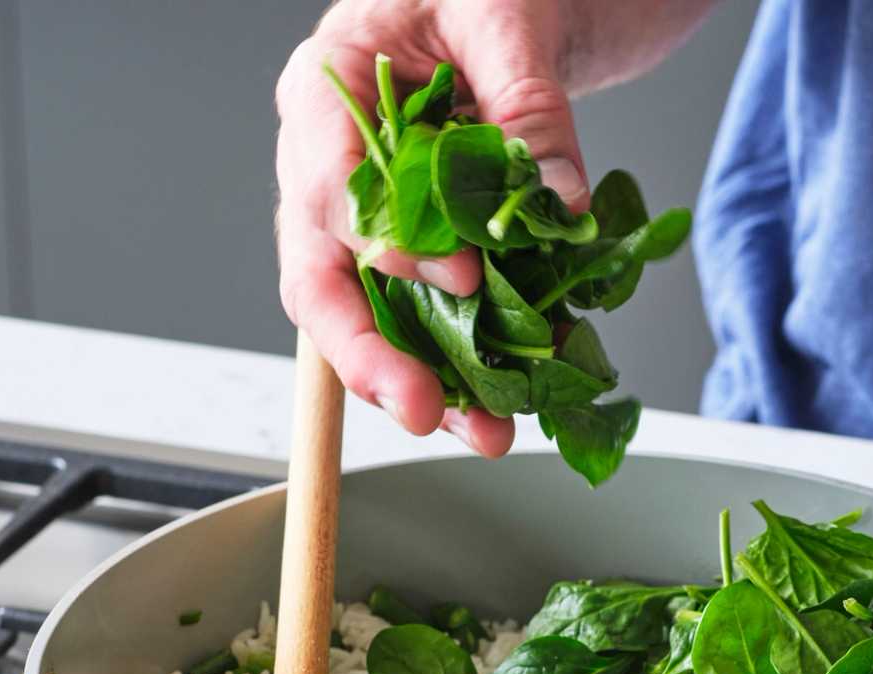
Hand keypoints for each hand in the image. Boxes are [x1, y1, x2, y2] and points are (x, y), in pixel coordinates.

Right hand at [275, 0, 590, 457]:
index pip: (329, 188)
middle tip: (421, 409)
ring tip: (484, 431)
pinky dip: (468, 363)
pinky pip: (428, 320)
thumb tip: (554, 192)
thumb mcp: (507, 16)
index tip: (458, 280)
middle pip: (319, 279)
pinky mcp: (419, 254)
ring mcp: (368, 220)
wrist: (512, 8)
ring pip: (369, 319)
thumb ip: (527, 100)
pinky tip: (511, 400)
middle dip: (367, 355)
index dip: (385, 246)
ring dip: (423, 382)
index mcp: (324, 93)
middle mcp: (328, 167)